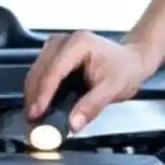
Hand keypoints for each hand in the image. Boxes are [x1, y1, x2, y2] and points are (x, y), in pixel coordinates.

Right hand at [22, 31, 154, 131]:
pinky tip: (40, 106)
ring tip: (34, 117)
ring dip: (33, 94)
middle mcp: (64, 41)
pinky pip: (40, 73)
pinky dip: (38, 90)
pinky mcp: (55, 55)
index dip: (43, 94)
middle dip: (34, 96)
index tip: (36, 114)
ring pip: (36, 71)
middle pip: (40, 70)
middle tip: (33, 121)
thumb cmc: (125, 70)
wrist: (132, 61)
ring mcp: (57, 46)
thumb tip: (73, 124)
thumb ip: (92, 106)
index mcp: (79, 44)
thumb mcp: (114, 88)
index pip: (54, 70)